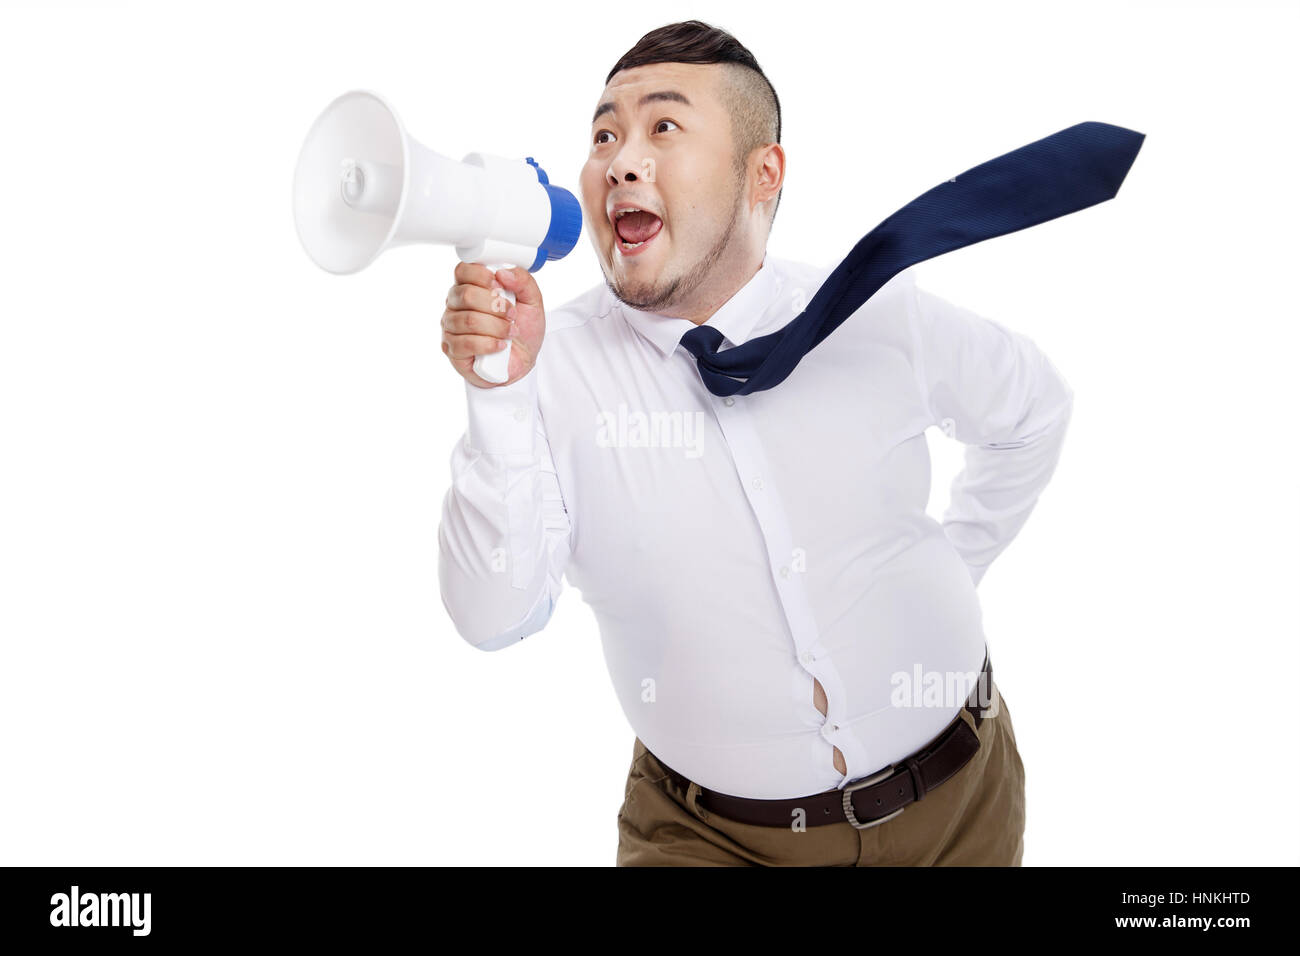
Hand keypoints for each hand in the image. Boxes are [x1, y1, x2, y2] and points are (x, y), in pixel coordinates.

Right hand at [440, 262, 544, 387]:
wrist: (523, 360)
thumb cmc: (523, 329)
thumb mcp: (532, 301)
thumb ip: (523, 281)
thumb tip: (503, 273)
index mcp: (470, 286)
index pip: (463, 270)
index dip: (481, 276)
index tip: (500, 287)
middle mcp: (456, 305)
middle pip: (466, 295)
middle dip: (495, 306)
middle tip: (512, 315)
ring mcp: (451, 327)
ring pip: (468, 320)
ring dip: (496, 327)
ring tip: (510, 332)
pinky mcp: (452, 349)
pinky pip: (466, 343)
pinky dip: (488, 344)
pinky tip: (500, 346)